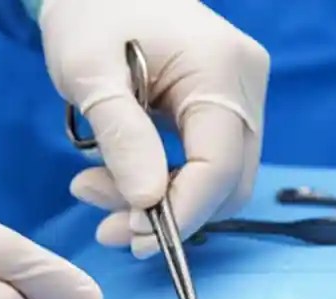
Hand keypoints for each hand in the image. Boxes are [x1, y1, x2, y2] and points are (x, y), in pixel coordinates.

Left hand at [37, 0, 269, 257]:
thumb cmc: (89, 15)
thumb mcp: (90, 73)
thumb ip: (121, 136)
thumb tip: (147, 202)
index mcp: (220, 68)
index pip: (218, 165)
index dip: (181, 213)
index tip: (129, 239)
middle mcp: (245, 82)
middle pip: (228, 181)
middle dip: (169, 214)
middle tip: (103, 225)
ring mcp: (241, 95)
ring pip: (218, 179)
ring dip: (161, 202)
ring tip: (93, 189)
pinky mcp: (225, 106)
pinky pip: (207, 163)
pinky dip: (164, 182)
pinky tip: (116, 178)